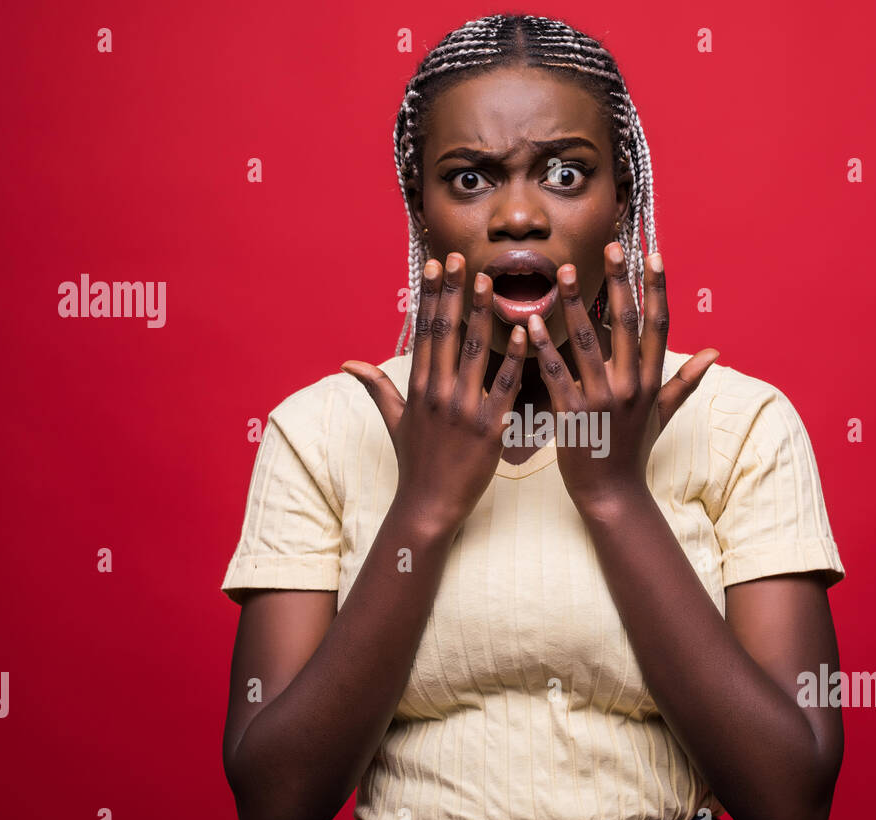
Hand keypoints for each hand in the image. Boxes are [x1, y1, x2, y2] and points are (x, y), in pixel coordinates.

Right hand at [341, 253, 526, 534]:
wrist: (430, 505)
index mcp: (418, 387)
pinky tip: (526, 332)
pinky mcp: (489, 427)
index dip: (431, 296)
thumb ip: (377, 387)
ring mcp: (463, 409)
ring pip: (475, 352)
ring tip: (490, 281)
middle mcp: (438, 392)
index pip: (424, 331)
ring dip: (482, 314)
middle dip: (454, 293)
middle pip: (446, 333)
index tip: (436, 266)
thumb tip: (348, 363)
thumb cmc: (415, 463)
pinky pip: (504, 386)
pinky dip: (515, 358)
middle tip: (461, 257)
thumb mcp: (394, 421)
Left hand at [525, 241, 718, 514]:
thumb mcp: (664, 413)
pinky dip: (542, 348)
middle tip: (611, 246)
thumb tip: (714, 352)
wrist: (612, 493)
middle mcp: (631, 385)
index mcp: (651, 380)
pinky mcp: (574, 414)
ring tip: (562, 272)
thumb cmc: (634, 450)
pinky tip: (528, 323)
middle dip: (619, 281)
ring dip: (573, 304)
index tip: (652, 254)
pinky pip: (556, 374)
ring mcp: (603, 399)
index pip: (658, 324)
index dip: (656, 287)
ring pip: (588, 342)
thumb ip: (686, 380)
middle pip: (628, 324)